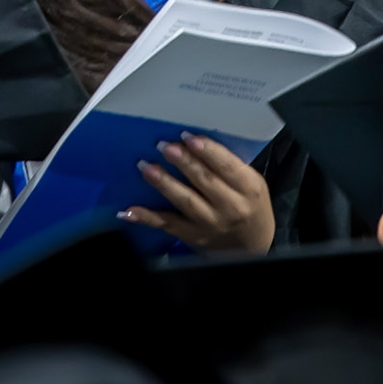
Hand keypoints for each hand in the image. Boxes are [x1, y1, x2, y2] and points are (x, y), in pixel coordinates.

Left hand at [120, 133, 274, 253]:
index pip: (228, 167)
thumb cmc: (250, 204)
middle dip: (183, 162)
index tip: (188, 137)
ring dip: (163, 183)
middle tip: (164, 146)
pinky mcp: (193, 236)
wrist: (253, 246)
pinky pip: (167, 225)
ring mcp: (210, 224)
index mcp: (249, 189)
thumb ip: (230, 167)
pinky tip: (129, 211)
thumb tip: (194, 142)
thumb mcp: (251, 183)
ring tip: (146, 166)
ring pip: (184, 201)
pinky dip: (147, 218)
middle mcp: (231, 207)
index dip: (208, 151)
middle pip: (204, 181)